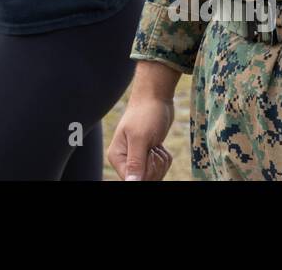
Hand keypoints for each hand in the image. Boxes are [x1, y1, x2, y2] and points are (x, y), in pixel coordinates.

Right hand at [108, 60, 180, 180]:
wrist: (156, 97)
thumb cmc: (146, 113)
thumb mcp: (141, 138)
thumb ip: (135, 163)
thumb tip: (131, 183)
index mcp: (117, 156)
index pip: (132, 179)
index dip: (146, 171)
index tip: (149, 154)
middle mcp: (126, 159)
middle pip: (145, 179)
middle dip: (155, 165)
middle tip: (153, 147)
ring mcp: (138, 157)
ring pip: (155, 175)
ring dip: (160, 161)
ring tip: (155, 144)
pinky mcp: (149, 155)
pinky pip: (161, 168)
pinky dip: (165, 158)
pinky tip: (159, 144)